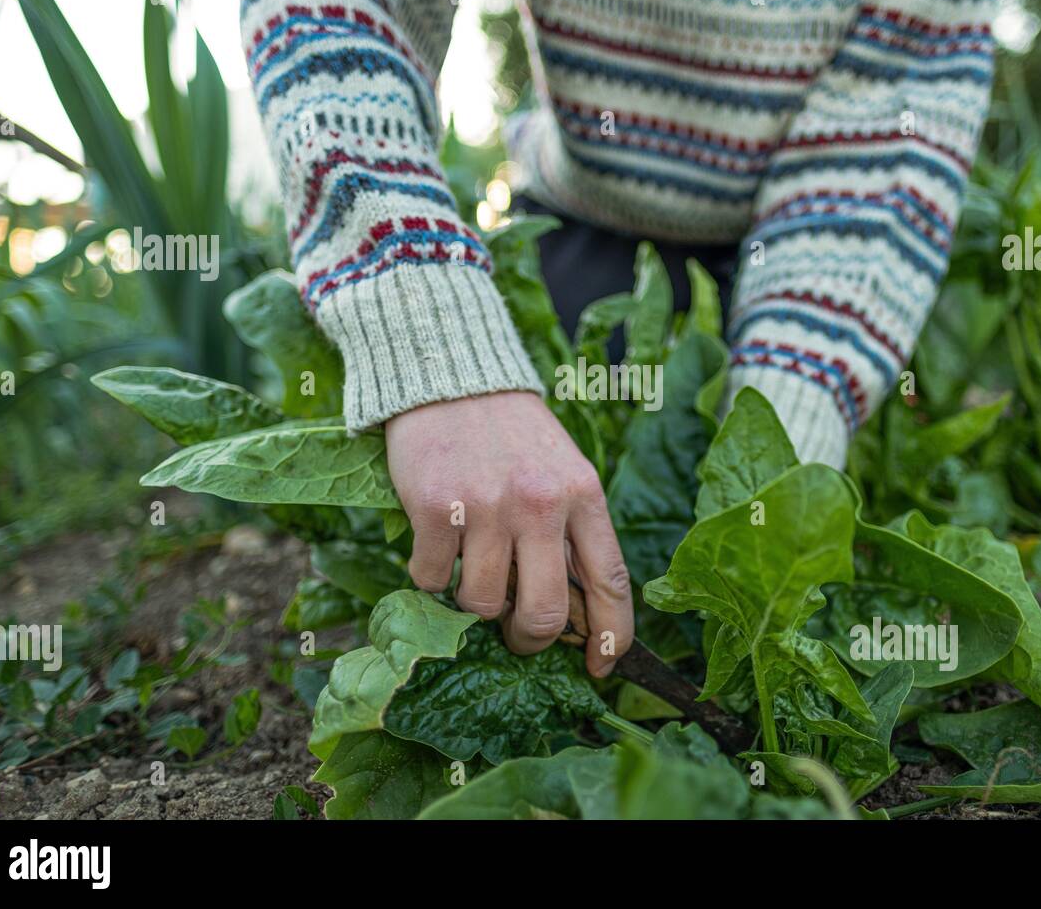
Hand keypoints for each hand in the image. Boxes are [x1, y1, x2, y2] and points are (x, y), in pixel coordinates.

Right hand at [385, 391, 632, 675]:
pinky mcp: (434, 507)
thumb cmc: (511, 433)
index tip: (601, 666)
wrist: (451, 374)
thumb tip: (573, 611)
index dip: (610, 636)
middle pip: (543, 614)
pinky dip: (430, 576)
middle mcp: (539, 504)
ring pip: (482, 604)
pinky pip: (431, 580)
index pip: (610, 582)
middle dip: (529, 639)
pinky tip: (437, 544)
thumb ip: (572, 531)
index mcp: (582, 495)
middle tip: (517, 634)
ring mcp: (485, 507)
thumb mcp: (562, 471)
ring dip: (473, 603)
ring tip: (471, 568)